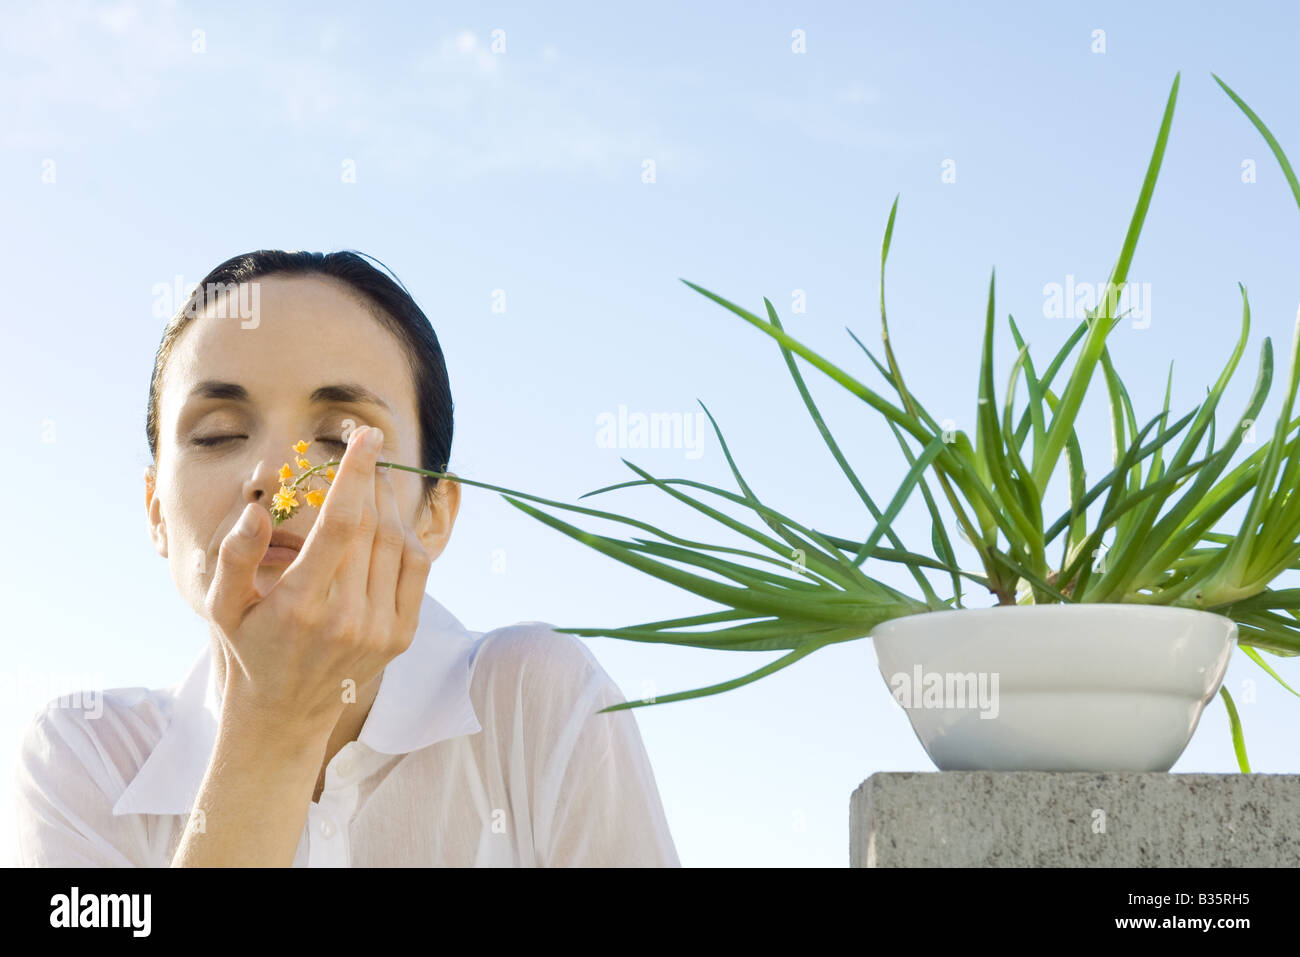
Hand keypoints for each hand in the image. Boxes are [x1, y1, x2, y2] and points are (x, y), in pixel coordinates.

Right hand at [204, 425, 433, 735]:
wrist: (284, 711)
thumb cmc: (247, 647)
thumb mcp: (222, 605)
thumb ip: (235, 557)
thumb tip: (257, 511)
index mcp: (301, 606)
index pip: (339, 524)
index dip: (355, 474)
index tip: (365, 436)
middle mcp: (347, 619)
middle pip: (372, 527)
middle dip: (372, 479)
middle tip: (367, 450)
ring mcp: (379, 630)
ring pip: (398, 544)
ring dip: (389, 503)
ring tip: (374, 481)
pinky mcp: (401, 637)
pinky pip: (416, 570)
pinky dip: (406, 536)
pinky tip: (387, 521)